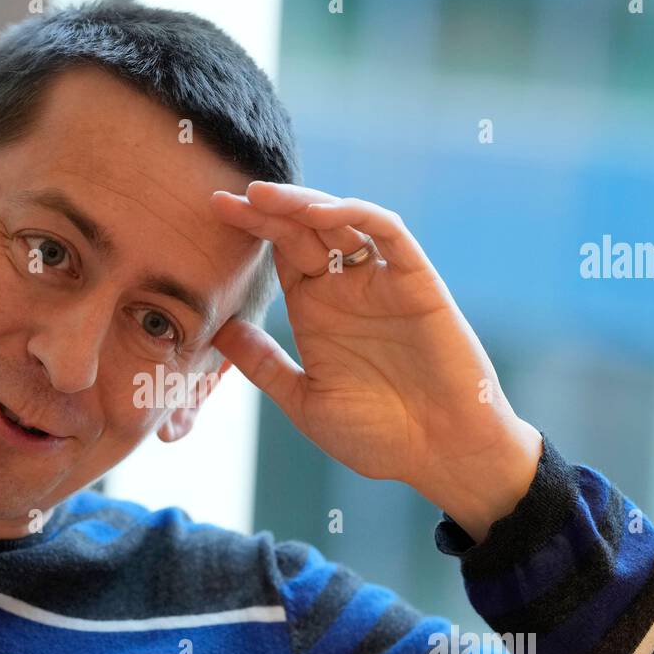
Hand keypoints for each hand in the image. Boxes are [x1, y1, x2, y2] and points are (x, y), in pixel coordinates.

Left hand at [209, 181, 542, 544]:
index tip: (213, 215)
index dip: (250, 231)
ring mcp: (381, 282)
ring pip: (340, 222)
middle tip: (226, 200)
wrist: (440, 455)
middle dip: (265, 212)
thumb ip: (263, 365)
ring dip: (302, 204)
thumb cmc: (378, 436)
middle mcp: (347, 289)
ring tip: (261, 197)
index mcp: (317, 312)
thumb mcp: (305, 400)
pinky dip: (355, 214)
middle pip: (303, 232)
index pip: (280, 254)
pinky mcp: (416, 281)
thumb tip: (218, 331)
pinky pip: (387, 233)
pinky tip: (319, 214)